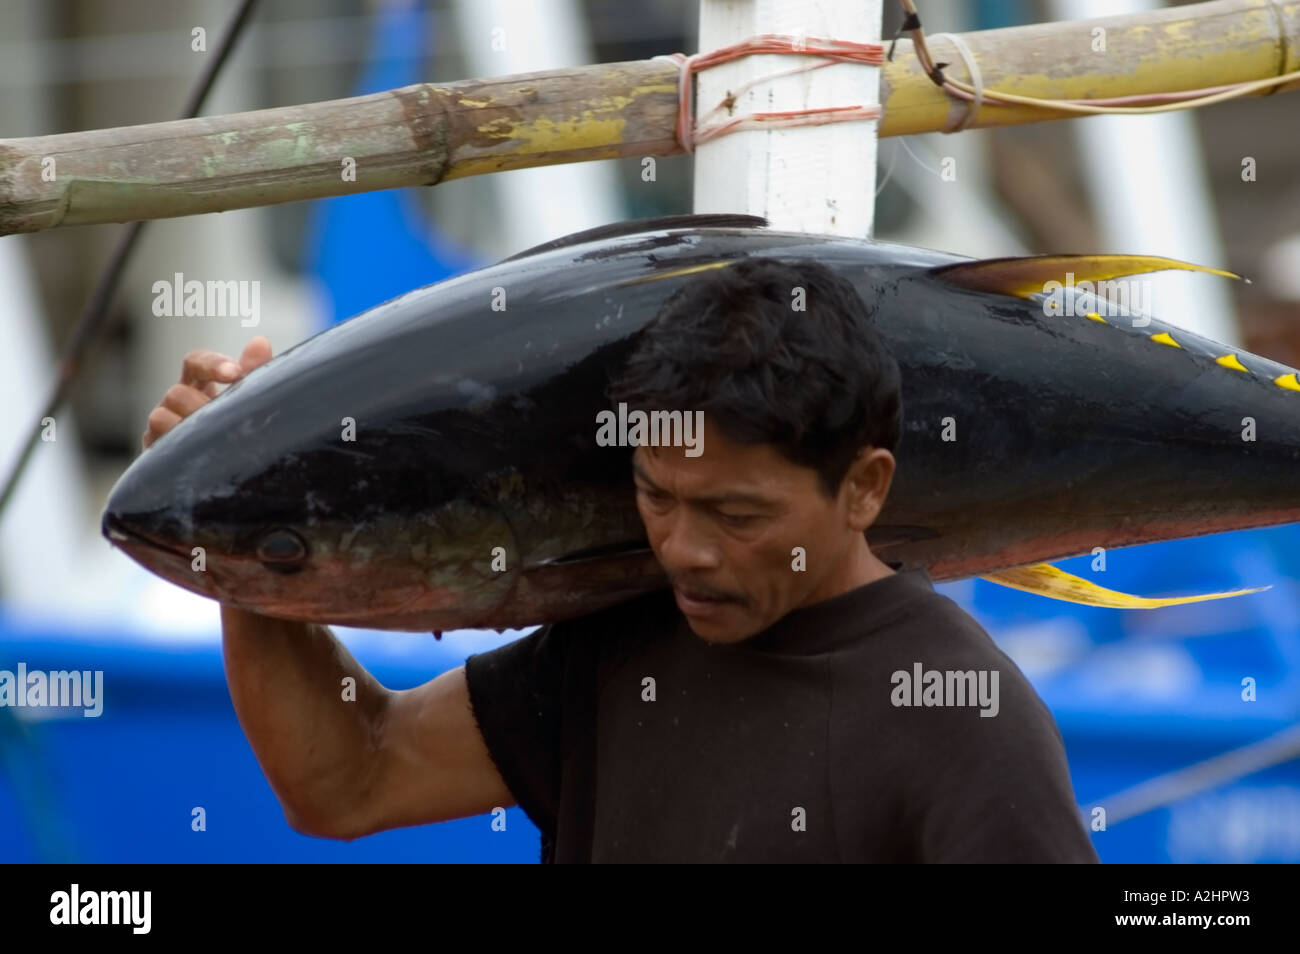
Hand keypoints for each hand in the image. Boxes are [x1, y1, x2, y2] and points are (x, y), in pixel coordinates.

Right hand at [142, 336, 272, 449]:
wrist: (222, 471)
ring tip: (216, 439)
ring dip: (189, 427)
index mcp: (198, 384)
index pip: (195, 362)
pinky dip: (178, 447)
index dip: (212, 364)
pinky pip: (157, 445)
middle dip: (202, 404)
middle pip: (177, 392)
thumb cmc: (235, 428)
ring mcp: (161, 427)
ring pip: (160, 417)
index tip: (235, 373)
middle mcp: (175, 403)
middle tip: (227, 418)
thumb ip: (255, 372)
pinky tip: (202, 454)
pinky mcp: (155, 453)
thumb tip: (260, 342)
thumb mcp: (246, 399)